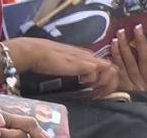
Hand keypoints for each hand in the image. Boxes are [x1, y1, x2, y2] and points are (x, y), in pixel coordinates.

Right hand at [4, 37, 118, 97]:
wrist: (34, 52)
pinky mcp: (85, 64)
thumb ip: (70, 67)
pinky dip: (97, 81)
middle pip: (113, 68)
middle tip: (97, 94)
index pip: (105, 66)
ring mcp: (88, 59)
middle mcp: (89, 55)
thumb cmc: (42, 58)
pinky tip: (85, 85)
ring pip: (112, 70)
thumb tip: (73, 76)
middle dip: (109, 83)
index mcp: (84, 55)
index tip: (94, 90)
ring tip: (93, 92)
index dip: (104, 80)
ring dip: (106, 84)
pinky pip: (101, 72)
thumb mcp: (61, 63)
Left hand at [111, 24, 146, 92]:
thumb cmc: (143, 93)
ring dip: (122, 48)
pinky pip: (115, 69)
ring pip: (126, 63)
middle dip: (138, 43)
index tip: (145, 32)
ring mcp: (130, 82)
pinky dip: (113, 57)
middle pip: (141, 59)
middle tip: (134, 28)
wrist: (134, 108)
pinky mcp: (118, 84)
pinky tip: (110, 48)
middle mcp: (142, 80)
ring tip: (119, 35)